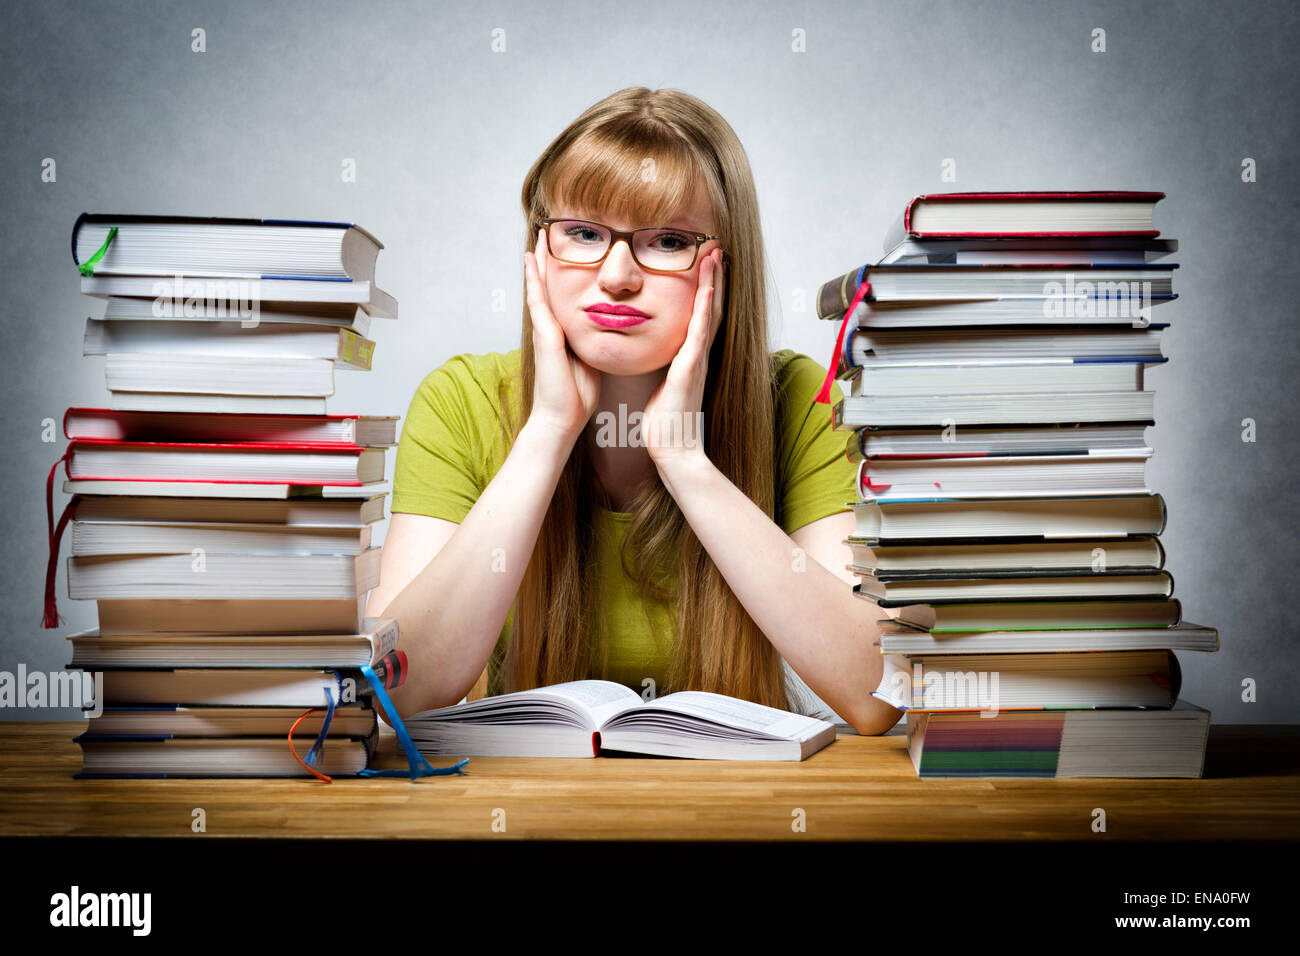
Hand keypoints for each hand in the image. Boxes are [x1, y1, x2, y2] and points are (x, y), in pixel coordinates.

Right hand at [524, 228, 600, 438]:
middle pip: (549, 285)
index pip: (563, 294)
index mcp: (564, 331)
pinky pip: (537, 300)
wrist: (563, 417)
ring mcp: (544, 329)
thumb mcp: (590, 359)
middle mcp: (551, 326)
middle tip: (549, 232)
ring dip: (539, 261)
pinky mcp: (544, 334)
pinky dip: (533, 278)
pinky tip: (531, 259)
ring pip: (540, 287)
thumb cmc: (577, 394)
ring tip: (539, 236)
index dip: (563, 272)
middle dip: (549, 259)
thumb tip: (609, 330)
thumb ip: (593, 342)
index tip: (570, 250)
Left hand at [642, 248, 725, 470]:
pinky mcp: (690, 370)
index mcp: (690, 357)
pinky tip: (707, 291)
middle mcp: (698, 355)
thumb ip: (664, 368)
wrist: (673, 448)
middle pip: (710, 308)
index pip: (701, 315)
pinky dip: (704, 311)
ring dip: (713, 285)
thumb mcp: (663, 386)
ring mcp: (697, 361)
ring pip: (708, 315)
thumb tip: (656, 355)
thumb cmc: (665, 422)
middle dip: (714, 278)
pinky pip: (698, 335)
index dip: (705, 288)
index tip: (705, 263)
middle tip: (716, 249)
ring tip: (715, 258)